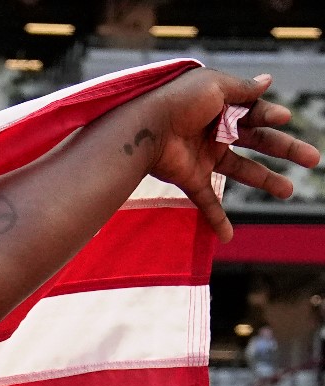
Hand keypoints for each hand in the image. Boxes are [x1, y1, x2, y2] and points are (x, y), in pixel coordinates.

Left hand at [141, 69, 320, 241]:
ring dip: (266, 180)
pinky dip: (217, 220)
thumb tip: (268, 81)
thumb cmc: (178, 101)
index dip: (270, 116)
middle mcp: (215, 132)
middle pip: (258, 142)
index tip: (283, 118)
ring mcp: (203, 156)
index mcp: (221, 108)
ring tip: (288, 192)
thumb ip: (242, 88)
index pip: (255, 113)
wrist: (144, 129)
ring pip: (241, 171)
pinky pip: (207, 201)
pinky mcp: (190, 178)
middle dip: (286, 149)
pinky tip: (229, 237)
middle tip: (313, 159)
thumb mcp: (214, 86)